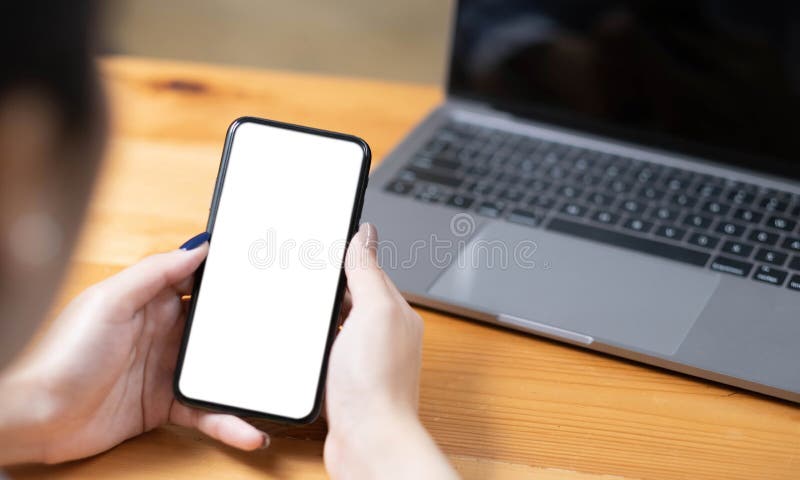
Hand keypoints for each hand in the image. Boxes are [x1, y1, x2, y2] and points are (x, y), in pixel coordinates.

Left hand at [0, 233, 267, 464]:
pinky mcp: (165, 406)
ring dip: (246, 378)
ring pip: (217, 369)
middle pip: (215, 326)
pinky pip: (206, 411)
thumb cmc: (65, 354)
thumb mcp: (109, 301)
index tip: (263, 273)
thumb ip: (154, 272)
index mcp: (149, 301)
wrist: (39, 417)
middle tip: (286, 326)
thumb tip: (198, 246)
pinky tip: (250, 431)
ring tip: (276, 384)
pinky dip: (228, 422)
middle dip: (249, 326)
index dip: (229, 277)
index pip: (197, 282)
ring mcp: (165, 369)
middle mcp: (162, 332)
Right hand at [324, 223, 457, 478]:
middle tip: (302, 278)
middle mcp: (383, 335)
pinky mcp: (345, 382)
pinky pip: (328, 352)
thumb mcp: (374, 311)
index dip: (343, 258)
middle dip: (329, 288)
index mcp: (395, 312)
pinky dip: (315, 344)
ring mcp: (364, 360)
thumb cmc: (375, 383)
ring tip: (300, 307)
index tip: (319, 246)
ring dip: (321, 317)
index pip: (368, 272)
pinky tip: (303, 343)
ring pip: (338, 325)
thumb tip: (366, 233)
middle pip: (351, 298)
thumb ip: (368, 271)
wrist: (367, 441)